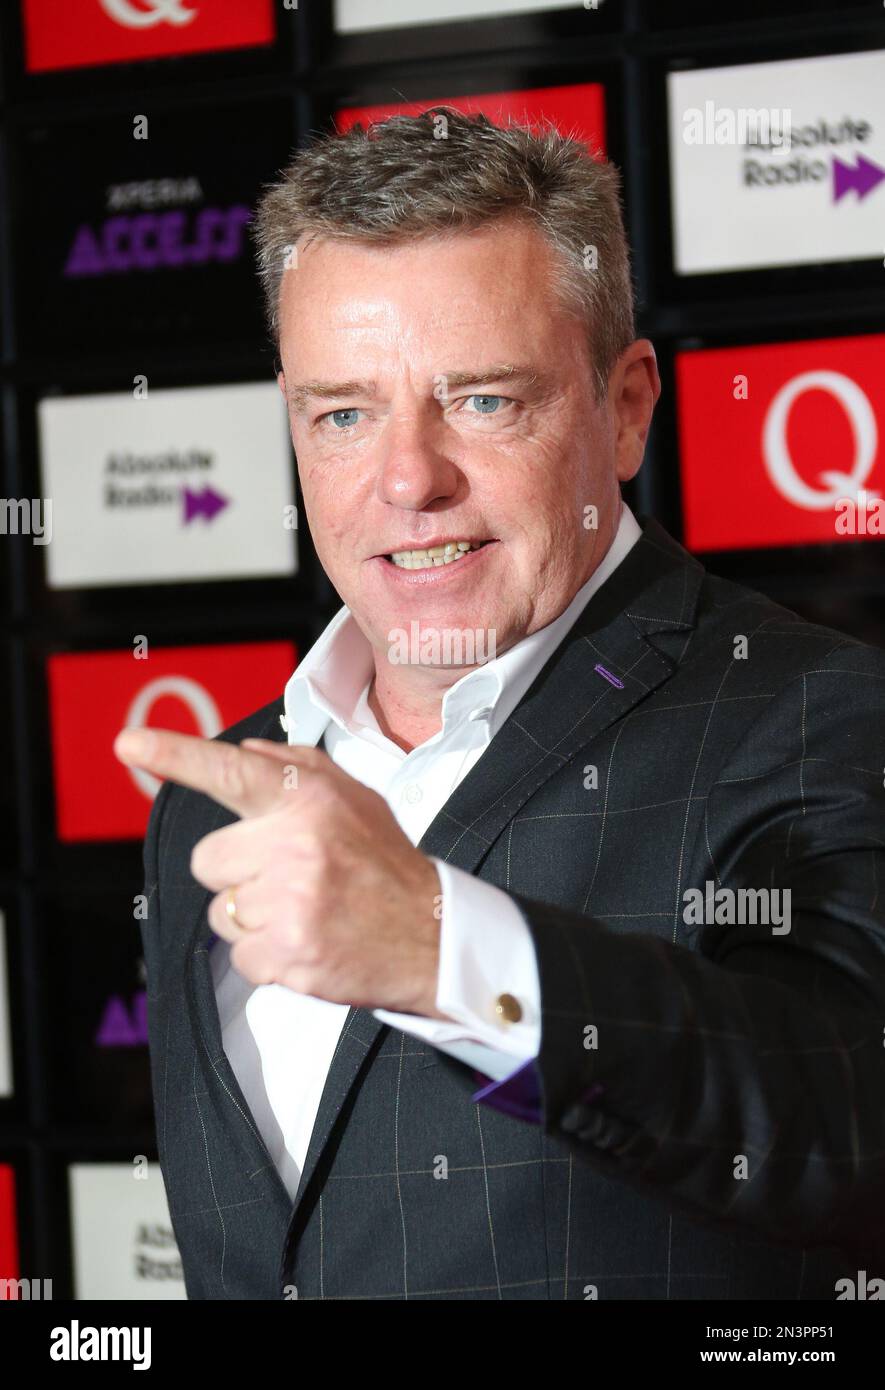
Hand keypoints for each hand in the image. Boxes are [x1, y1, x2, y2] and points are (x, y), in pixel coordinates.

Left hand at [114, 728, 446, 1017]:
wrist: (432, 937)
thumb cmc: (386, 865)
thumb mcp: (356, 799)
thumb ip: (299, 767)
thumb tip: (247, 753)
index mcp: (310, 801)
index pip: (232, 772)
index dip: (176, 756)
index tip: (131, 744)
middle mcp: (297, 846)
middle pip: (208, 860)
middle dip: (237, 872)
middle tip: (288, 878)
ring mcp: (291, 903)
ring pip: (222, 911)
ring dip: (253, 917)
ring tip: (304, 911)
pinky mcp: (288, 954)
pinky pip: (239, 955)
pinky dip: (267, 956)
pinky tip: (306, 942)